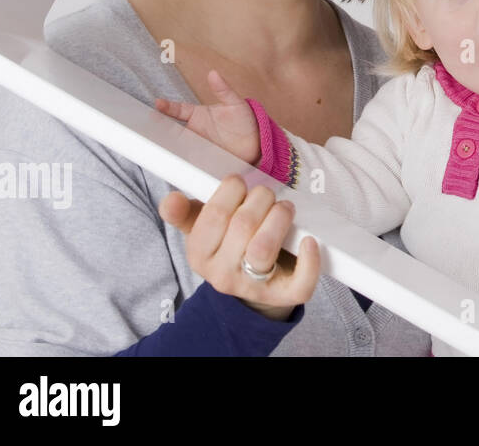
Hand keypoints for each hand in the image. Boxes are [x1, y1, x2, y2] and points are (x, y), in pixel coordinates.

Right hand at [155, 69, 259, 164]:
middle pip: (170, 130)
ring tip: (153, 148)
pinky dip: (179, 163)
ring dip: (165, 148)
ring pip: (175, 147)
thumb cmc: (244, 119)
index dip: (166, 107)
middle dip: (157, 130)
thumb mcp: (235, 103)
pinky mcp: (201, 160)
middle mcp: (193, 131)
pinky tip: (172, 164)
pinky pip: (187, 162)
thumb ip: (223, 90)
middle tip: (145, 129)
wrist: (256, 142)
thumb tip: (213, 73)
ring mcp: (195, 146)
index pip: (177, 110)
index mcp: (197, 115)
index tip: (157, 103)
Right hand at [159, 175, 318, 320]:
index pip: (214, 215)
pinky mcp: (283, 296)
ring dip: (280, 217)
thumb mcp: (205, 229)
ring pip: (264, 248)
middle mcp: (221, 275)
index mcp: (199, 254)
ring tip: (285, 208)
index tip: (240, 182)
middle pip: (243, 226)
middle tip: (267, 194)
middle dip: (261, 198)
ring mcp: (253, 287)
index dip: (231, 190)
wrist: (255, 285)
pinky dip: (309, 260)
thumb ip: (187, 212)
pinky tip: (309, 241)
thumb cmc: (232, 244)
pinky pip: (300, 282)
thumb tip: (169, 200)